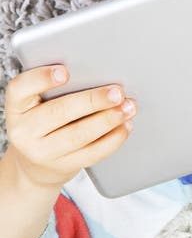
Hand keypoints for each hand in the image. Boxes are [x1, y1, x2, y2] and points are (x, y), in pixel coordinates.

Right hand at [5, 64, 136, 190]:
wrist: (34, 166)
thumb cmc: (42, 122)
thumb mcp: (37, 104)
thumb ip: (57, 88)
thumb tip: (98, 73)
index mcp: (17, 106)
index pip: (20, 88)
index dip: (41, 78)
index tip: (65, 71)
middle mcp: (24, 130)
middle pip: (59, 112)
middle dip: (92, 100)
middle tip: (117, 92)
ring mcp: (42, 152)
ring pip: (78, 135)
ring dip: (108, 119)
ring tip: (128, 107)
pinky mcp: (62, 166)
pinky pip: (91, 153)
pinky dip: (113, 138)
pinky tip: (125, 126)